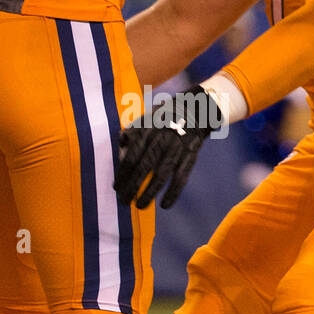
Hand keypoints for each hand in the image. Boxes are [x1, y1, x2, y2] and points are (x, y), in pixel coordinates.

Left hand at [115, 87, 223, 209]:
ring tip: (140, 206)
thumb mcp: (146, 118)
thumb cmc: (166, 116)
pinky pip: (181, 177)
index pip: (131, 156)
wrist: (197, 108)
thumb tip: (120, 147)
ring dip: (149, 193)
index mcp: (147, 130)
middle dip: (132, 187)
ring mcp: (177, 147)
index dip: (123, 174)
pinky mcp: (191, 155)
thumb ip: (132, 133)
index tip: (116, 187)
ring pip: (161, 175)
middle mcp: (161, 139)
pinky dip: (173, 193)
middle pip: (143, 168)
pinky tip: (165, 205)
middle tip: (124, 201)